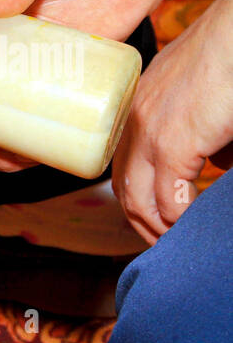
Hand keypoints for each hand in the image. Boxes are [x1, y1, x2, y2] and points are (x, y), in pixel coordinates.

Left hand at [112, 0, 232, 243]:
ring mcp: (150, 131)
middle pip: (125, 186)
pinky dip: (179, 218)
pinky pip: (169, 197)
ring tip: (175, 241)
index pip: (126, 163)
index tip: (155, 217)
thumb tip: (218, 166)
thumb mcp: (213, 101)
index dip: (137, 196)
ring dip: (157, 226)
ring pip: (139, 198)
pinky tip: (191, 225)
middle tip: (162, 241)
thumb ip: (209, 136)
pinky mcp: (173, 142)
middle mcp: (135, 118)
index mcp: (141, 105)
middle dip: (142, 221)